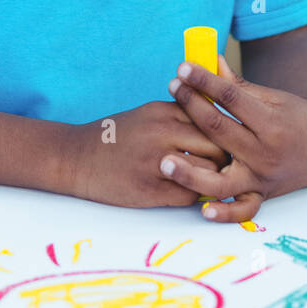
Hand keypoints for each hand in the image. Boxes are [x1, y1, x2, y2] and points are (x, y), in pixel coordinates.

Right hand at [69, 100, 230, 207]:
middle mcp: (162, 133)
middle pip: (217, 146)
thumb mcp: (149, 114)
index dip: (226, 133)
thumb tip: (221, 122)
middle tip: (225, 167)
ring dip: (212, 180)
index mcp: (164, 111)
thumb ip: (182, 115)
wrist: (76, 158)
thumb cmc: (117, 136)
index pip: (213, 119)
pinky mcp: (150, 190)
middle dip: (225, 159)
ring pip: (207, 173)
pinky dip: (193, 196)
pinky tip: (187, 192)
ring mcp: (156, 162)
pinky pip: (189, 196)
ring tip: (209, 181)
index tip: (230, 142)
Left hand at [161, 54, 306, 222]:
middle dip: (192, 106)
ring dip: (191, 173)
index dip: (205, 81)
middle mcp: (265, 153)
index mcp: (271, 123)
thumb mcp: (274, 99)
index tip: (184, 68)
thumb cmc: (299, 118)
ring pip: (222, 181)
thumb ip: (239, 86)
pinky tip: (203, 209)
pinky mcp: (261, 195)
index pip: (231, 99)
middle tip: (172, 88)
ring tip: (165, 162)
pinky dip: (224, 213)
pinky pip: (242, 210)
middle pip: (219, 131)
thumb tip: (209, 61)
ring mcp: (261, 178)